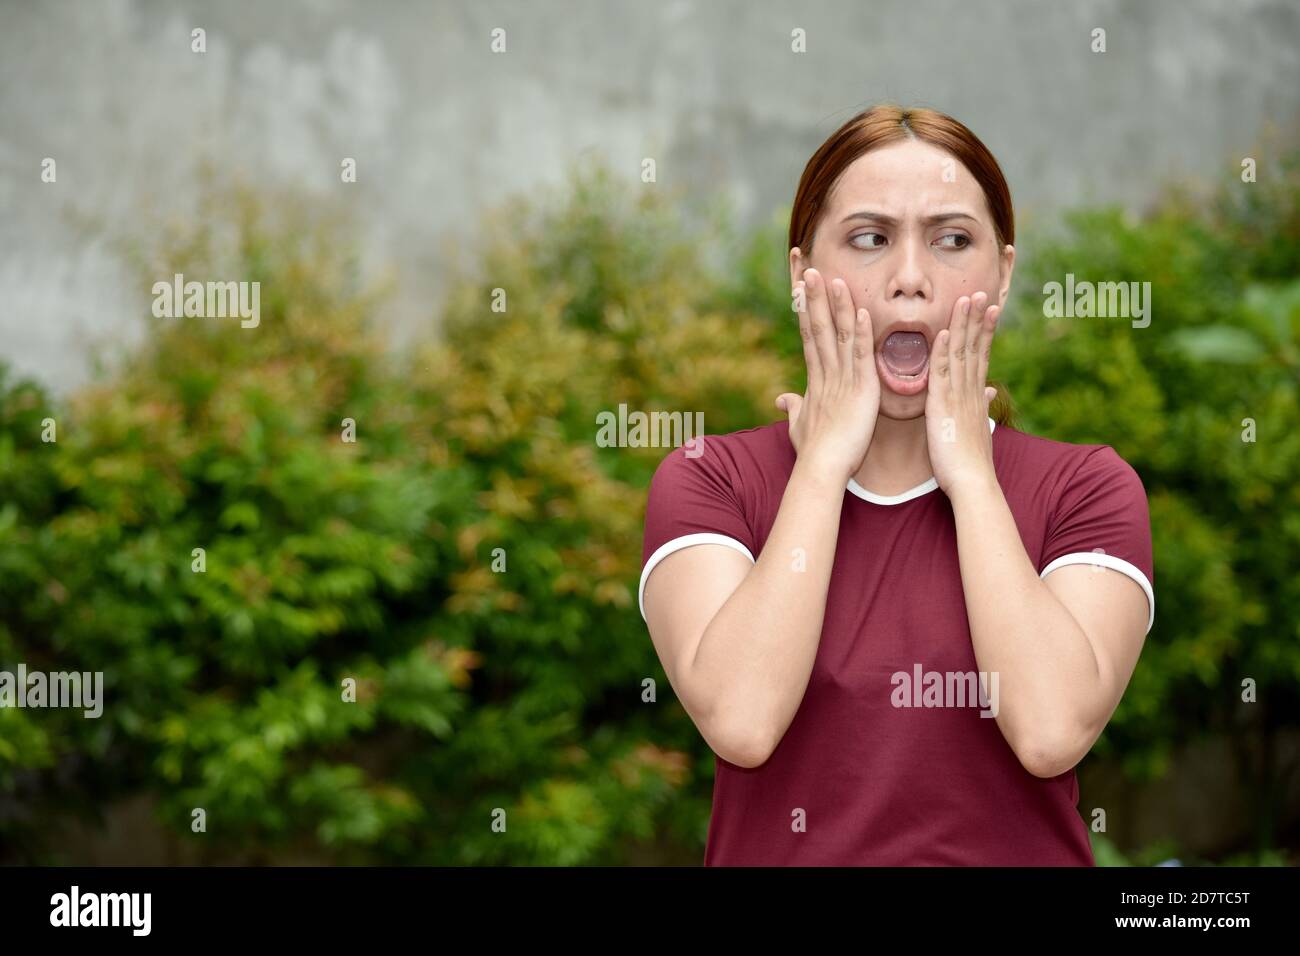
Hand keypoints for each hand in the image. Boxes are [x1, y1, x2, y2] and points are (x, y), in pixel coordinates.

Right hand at [775, 266, 880, 484]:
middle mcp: (825, 373)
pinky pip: (860, 355)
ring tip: (831, 277)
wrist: (821, 469)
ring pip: (838, 334)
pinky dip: (860, 332)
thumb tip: (782, 399)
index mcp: (816, 379)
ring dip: (835, 304)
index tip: (801, 286)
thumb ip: (793, 408)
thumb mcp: (799, 426)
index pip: (810, 336)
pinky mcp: (859, 388)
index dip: (806, 310)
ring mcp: (841, 378)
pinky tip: (860, 310)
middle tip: (808, 267)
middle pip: (817, 326)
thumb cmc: (813, 452)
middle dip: (812, 296)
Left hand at [925, 290, 1000, 496]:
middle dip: (978, 318)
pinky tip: (941, 334)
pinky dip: (942, 354)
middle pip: (976, 347)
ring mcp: (959, 397)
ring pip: (961, 354)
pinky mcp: (944, 407)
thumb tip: (990, 394)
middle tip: (982, 291)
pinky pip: (942, 375)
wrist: (973, 483)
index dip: (985, 330)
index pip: (981, 355)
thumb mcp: (978, 430)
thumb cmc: (971, 462)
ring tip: (967, 299)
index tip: (989, 307)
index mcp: (975, 395)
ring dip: (962, 325)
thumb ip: (982, 407)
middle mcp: (971, 391)